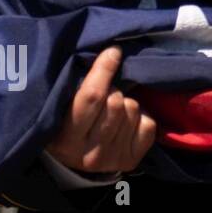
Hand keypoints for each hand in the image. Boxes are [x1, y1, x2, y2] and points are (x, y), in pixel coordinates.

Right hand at [45, 47, 156, 173]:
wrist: (75, 161)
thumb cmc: (68, 123)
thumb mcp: (63, 107)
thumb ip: (80, 85)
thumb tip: (111, 52)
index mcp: (65, 137)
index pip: (91, 97)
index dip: (104, 70)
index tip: (113, 51)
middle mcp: (88, 153)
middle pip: (116, 102)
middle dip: (114, 90)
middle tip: (107, 95)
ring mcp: (111, 159)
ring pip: (133, 110)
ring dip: (127, 104)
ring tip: (115, 111)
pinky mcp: (131, 161)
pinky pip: (148, 125)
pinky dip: (142, 117)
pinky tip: (128, 122)